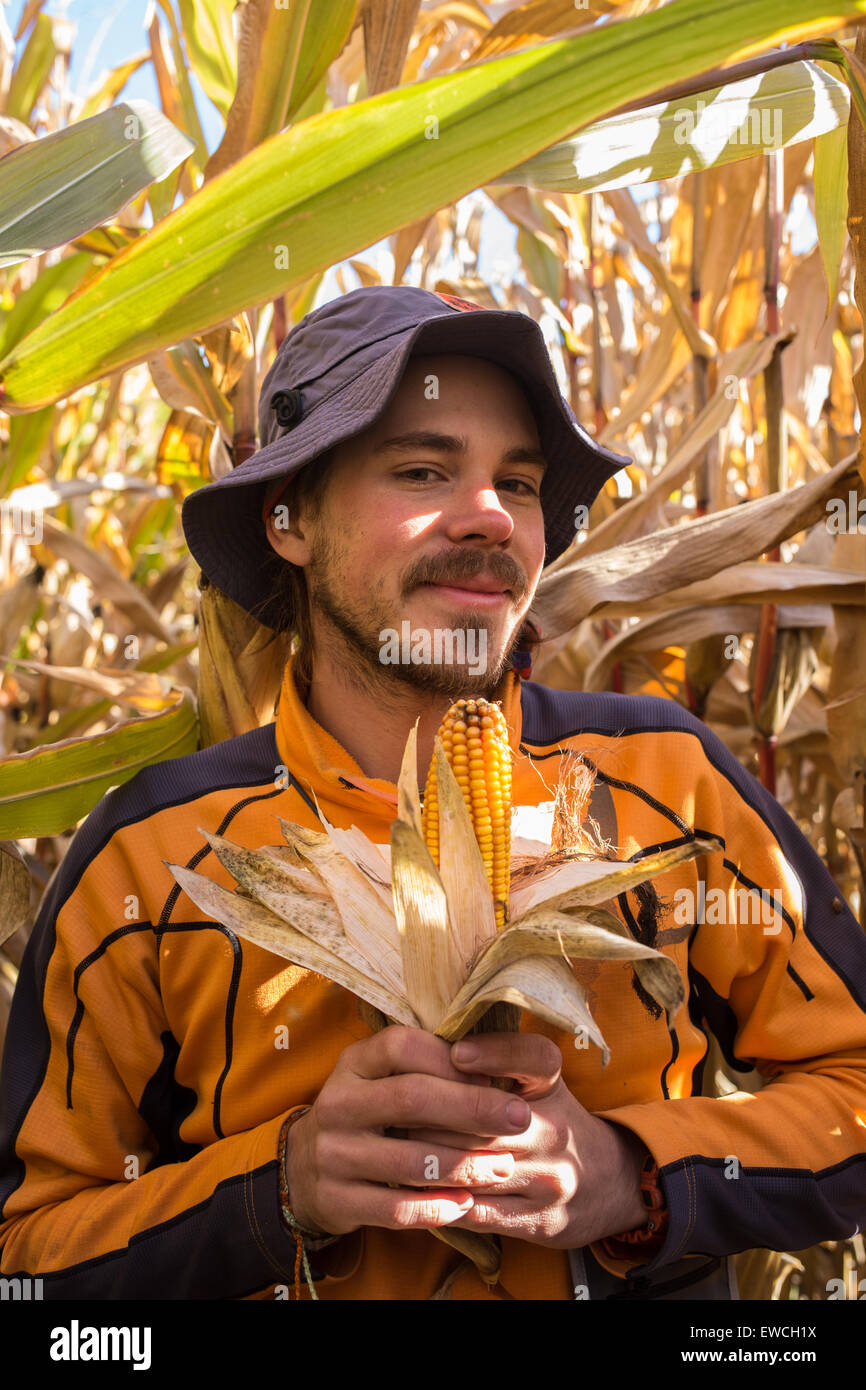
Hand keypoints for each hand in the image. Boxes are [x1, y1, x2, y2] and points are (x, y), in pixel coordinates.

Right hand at [283, 1025, 534, 1236]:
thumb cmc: (367, 1112)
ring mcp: (333, 1153)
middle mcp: (338, 1103)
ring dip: (464, 1166)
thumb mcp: (381, 1076)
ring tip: (502, 1167)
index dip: (452, 1060)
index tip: (496, 1076)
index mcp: (354, 1063)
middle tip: (520, 1119)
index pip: (403, 1047)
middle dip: (473, 1109)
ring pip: (410, 1161)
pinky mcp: (336, 1200)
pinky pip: (396, 1210)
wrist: (305, 1166)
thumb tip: (490, 1072)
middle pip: (411, 1099)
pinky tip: (467, 1204)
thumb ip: (425, 1066)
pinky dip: (437, 1209)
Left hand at [407, 1031, 648, 1248]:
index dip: (495, 1051)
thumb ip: (500, 1064)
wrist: (610, 1184)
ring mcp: (547, 1179)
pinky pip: (475, 1210)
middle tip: (394, 1105)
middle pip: (482, 1118)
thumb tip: (432, 1041)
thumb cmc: (555, 1122)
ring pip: (471, 1166)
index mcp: (554, 1089)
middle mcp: (556, 1131)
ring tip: (392, 1144)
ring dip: (426, 1156)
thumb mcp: (541, 1085)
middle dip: (432, 1112)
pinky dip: (439, 1198)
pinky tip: (411, 1188)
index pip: (534, 1058)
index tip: (457, 1052)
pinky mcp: (538, 1221)